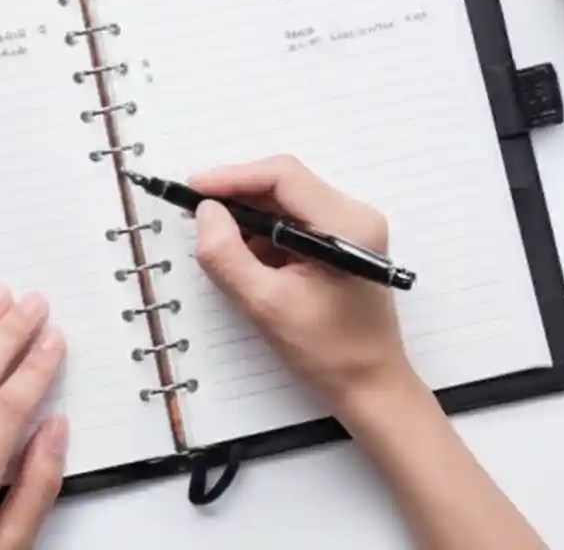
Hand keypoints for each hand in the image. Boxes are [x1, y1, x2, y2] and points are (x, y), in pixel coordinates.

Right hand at [190, 155, 413, 420]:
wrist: (369, 386)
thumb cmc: (329, 352)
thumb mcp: (265, 305)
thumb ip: (227, 255)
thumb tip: (205, 213)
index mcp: (346, 225)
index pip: (283, 177)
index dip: (232, 178)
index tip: (193, 190)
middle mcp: (354, 217)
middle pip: (284, 186)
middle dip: (237, 198)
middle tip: (196, 215)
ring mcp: (349, 229)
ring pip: (285, 205)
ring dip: (249, 221)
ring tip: (223, 250)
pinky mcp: (340, 244)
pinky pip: (293, 224)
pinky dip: (263, 238)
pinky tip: (248, 264)